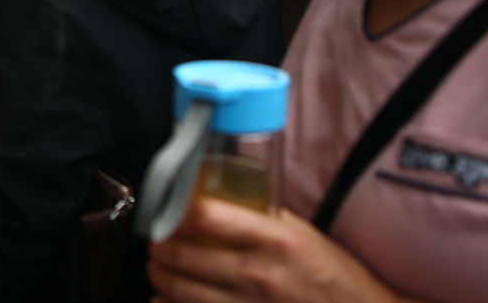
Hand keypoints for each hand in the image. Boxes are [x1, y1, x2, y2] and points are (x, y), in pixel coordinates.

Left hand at [147, 198, 412, 302]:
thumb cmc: (332, 275)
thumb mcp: (302, 234)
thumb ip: (261, 217)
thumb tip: (217, 194)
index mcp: (275, 240)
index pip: (207, 216)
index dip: (175, 212)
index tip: (166, 210)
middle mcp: (261, 274)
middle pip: (184, 256)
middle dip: (158, 248)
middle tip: (154, 242)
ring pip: (181, 291)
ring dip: (160, 277)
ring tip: (158, 268)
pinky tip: (168, 297)